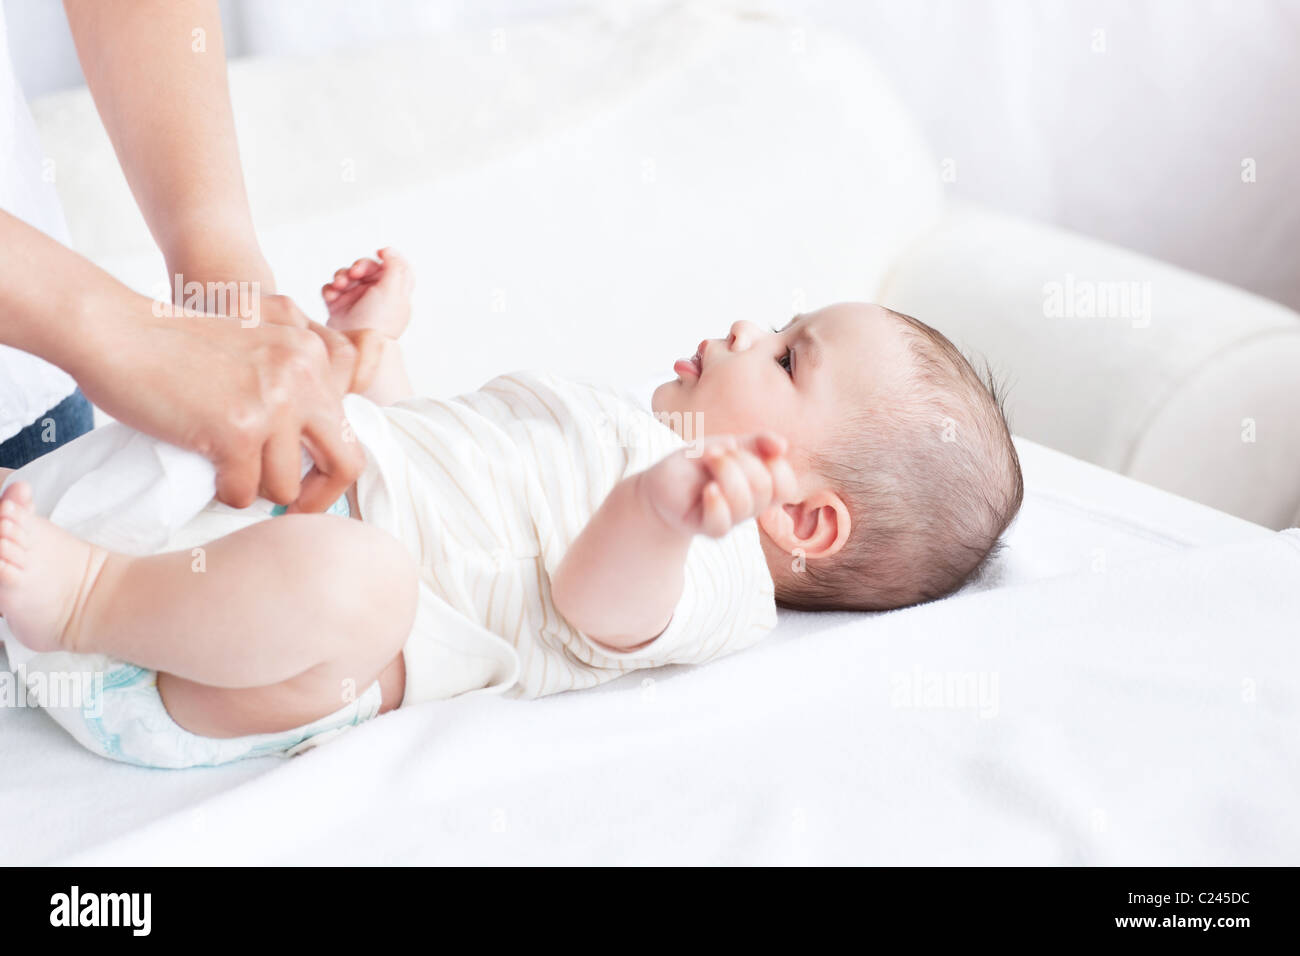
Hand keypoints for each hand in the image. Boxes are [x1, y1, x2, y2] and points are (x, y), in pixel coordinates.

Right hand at [78, 293, 383, 512]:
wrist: (116, 331)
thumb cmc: (176, 346)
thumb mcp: (257, 346)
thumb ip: (293, 381)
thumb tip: (317, 449)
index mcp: (311, 353)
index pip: (349, 426)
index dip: (332, 464)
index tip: (309, 480)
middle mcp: (303, 374)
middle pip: (345, 463)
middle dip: (320, 496)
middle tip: (294, 507)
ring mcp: (274, 402)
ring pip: (287, 486)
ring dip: (257, 491)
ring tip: (230, 472)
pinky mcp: (238, 430)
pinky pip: (245, 492)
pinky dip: (225, 493)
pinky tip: (209, 473)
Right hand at [322, 247, 413, 338]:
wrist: (356, 346)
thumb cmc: (378, 322)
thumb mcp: (393, 291)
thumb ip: (395, 266)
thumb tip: (388, 250)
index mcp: (396, 293)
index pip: (397, 268)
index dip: (389, 257)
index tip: (380, 252)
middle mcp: (377, 296)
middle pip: (369, 268)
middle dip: (360, 266)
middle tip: (354, 272)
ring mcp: (357, 302)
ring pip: (347, 276)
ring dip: (341, 276)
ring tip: (339, 285)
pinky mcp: (339, 308)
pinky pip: (331, 289)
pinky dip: (330, 289)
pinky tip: (332, 296)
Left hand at [639, 432, 797, 537]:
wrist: (664, 480)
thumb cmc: (699, 463)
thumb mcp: (728, 444)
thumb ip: (757, 443)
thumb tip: (782, 445)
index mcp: (762, 488)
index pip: (787, 487)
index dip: (776, 467)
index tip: (748, 448)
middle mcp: (750, 507)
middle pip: (765, 489)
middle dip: (742, 461)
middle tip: (716, 451)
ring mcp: (729, 520)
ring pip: (744, 503)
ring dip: (726, 472)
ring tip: (708, 459)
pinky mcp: (706, 528)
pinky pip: (721, 523)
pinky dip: (716, 501)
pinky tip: (707, 488)